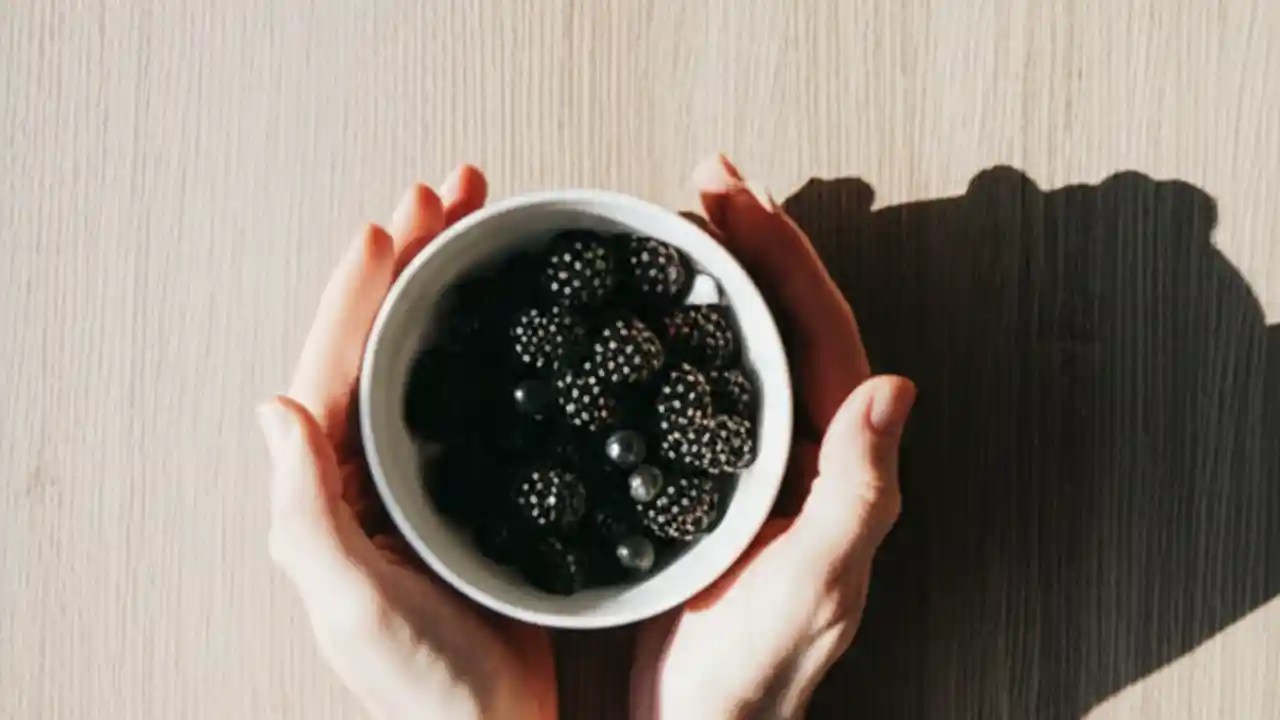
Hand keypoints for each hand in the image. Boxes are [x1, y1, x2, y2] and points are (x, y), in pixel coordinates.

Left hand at [257, 167, 556, 719]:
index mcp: (335, 484)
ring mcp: (428, 467)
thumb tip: (273, 407)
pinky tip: (518, 298)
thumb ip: (305, 513)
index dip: (362, 289)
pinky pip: (479, 385)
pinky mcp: (479, 478)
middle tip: (454, 188)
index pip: (340, 365)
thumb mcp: (352, 605)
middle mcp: (374, 464)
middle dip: (418, 257)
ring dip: (454, 279)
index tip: (393, 222)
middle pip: (388, 337)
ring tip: (481, 216)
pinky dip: (494, 331)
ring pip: (433, 349)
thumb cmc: (426, 681)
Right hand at [631, 156, 915, 719]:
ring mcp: (753, 460)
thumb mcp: (811, 587)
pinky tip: (640, 310)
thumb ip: (855, 495)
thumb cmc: (754, 673)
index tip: (736, 196)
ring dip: (713, 276)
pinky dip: (672, 334)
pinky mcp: (703, 477)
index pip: (822, 332)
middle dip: (750, 242)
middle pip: (783, 320)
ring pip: (740, 344)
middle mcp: (803, 449)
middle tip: (702, 180)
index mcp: (838, 461)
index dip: (786, 256)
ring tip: (674, 220)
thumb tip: (897, 386)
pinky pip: (694, 385)